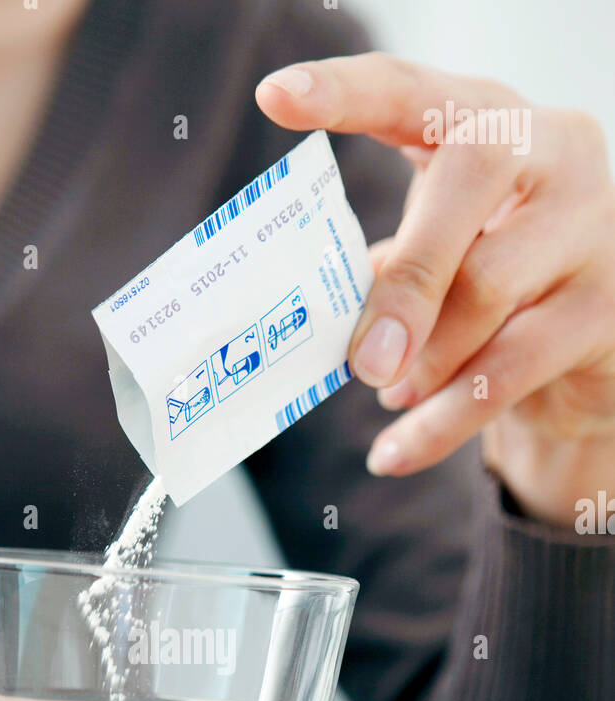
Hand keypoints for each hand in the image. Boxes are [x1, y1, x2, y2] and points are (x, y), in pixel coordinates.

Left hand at [256, 53, 614, 527]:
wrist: (587, 353)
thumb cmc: (491, 287)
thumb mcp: (435, 258)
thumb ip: (383, 270)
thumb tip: (309, 318)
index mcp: (486, 123)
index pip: (413, 90)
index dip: (346, 92)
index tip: (276, 98)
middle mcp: (552, 152)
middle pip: (469, 179)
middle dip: (403, 275)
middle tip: (360, 361)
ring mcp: (591, 224)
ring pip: (487, 290)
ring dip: (422, 362)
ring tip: (390, 397)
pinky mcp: (606, 306)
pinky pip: (507, 370)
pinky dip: (441, 421)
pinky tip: (396, 451)